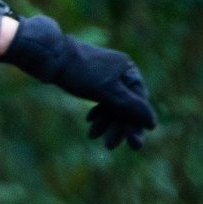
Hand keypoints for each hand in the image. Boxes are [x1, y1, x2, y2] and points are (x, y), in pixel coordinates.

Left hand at [1, 16, 156, 150]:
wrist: (50, 57)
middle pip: (125, 106)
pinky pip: (100, 101)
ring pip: (111, 105)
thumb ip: (129, 106)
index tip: (135, 145)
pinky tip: (89, 122)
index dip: (136, 124)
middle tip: (110, 147)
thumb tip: (152, 123)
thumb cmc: (80, 72)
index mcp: (129, 71)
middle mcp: (120, 73)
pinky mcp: (91, 81)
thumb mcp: (106, 91)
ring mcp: (106, 77)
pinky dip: (96, 113)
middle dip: (118, 127)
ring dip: (105, 123)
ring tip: (92, 135)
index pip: (139, 103)